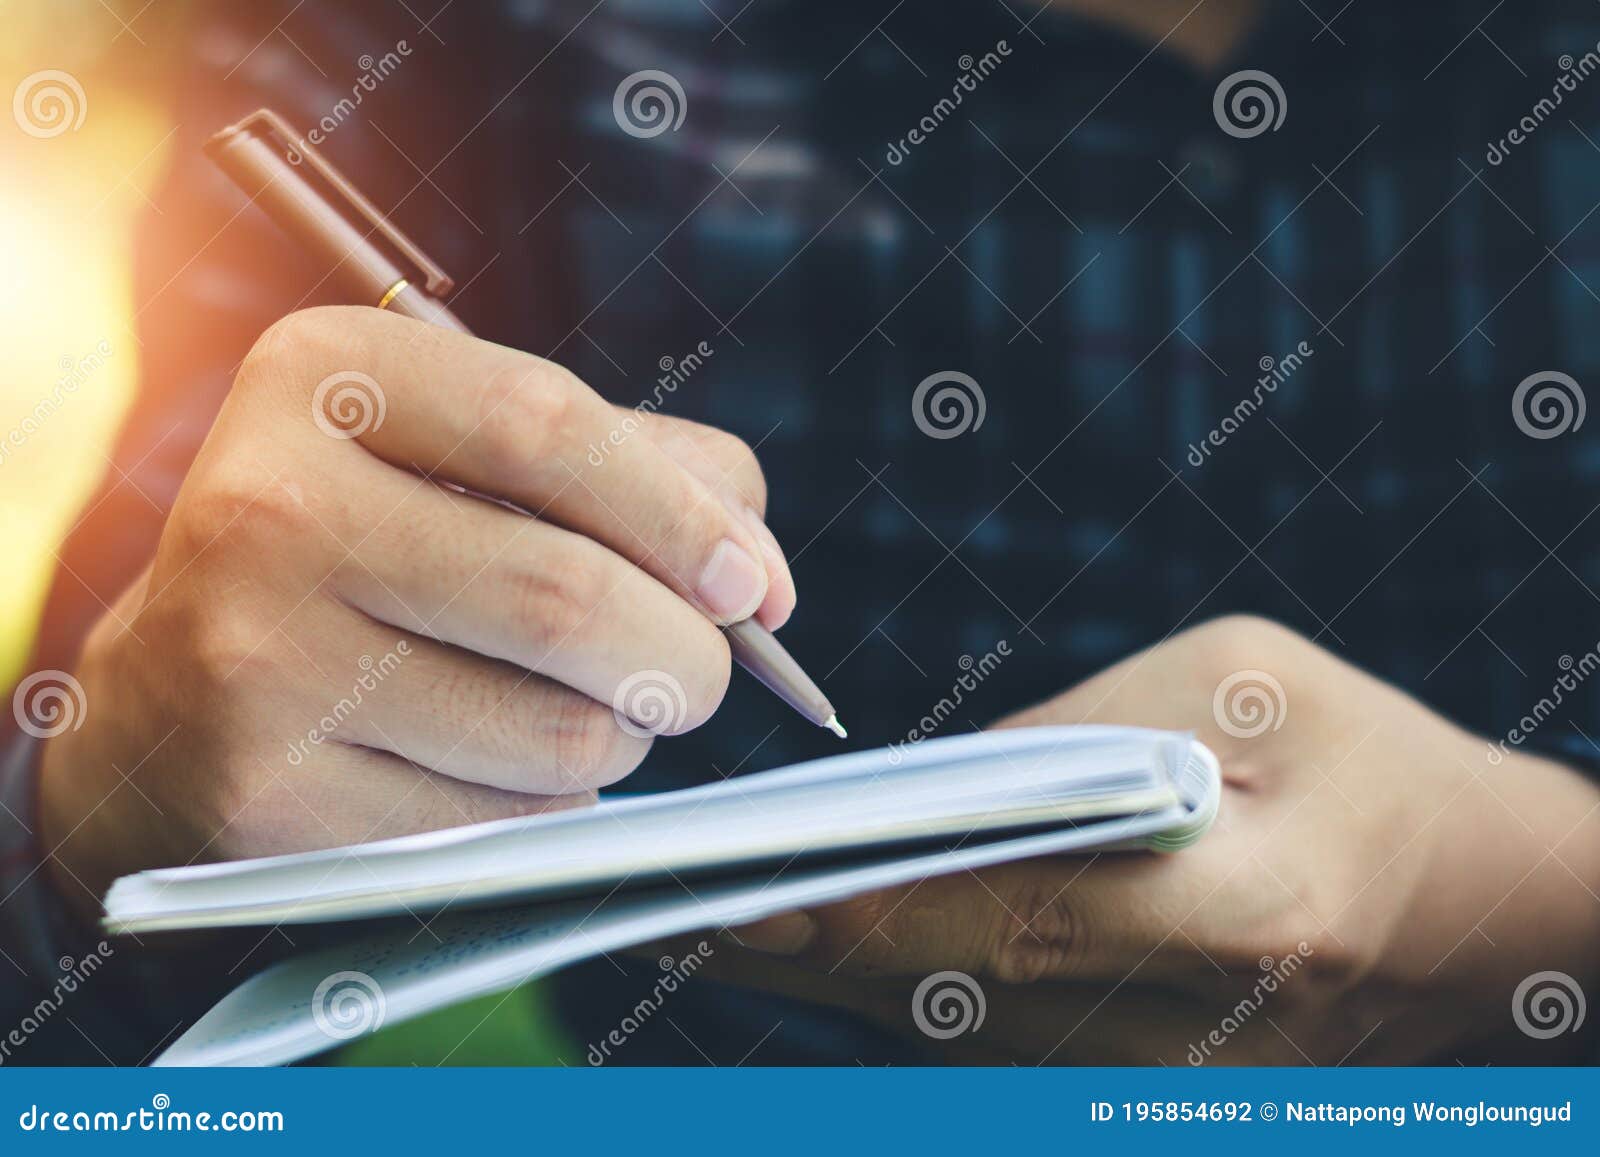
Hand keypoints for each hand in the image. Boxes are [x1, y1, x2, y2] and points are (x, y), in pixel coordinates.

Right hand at [37, 306, 794, 911]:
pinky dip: (552, 801)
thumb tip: (759, 575)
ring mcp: (258, 660)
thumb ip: (628, 466)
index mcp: (326, 378)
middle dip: (686, 656)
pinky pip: (506, 820)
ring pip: (559, 730)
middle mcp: (270, 505)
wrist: (166, 699)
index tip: (754, 586)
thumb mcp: (461, 452)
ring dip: (624, 736)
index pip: (545, 426)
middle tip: (699, 673)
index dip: (682, 515)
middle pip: (567, 597)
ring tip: (588, 709)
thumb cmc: (366, 553)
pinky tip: (501, 763)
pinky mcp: (273, 797)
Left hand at [702, 617, 1599, 1063]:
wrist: (1471, 906)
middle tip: (654, 911)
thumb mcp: (1242, 682)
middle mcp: (1179, 1028)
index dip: (849, 910)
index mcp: (1233, 910)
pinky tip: (802, 948)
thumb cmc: (1360, 758)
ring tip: (695, 924)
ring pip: (942, 1035)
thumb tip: (927, 791)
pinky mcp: (1135, 1087)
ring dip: (813, 981)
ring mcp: (1155, 1080)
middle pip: (940, 997)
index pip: (998, 920)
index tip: (727, 892)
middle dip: (788, 953)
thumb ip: (1075, 731)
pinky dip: (880, 994)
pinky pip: (978, 1042)